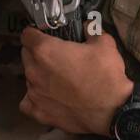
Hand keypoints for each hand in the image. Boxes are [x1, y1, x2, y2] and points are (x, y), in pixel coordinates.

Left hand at [19, 27, 133, 135]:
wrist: (113, 110)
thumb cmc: (106, 75)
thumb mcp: (105, 44)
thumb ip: (91, 31)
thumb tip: (87, 28)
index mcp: (45, 50)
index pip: (27, 35)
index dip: (36, 33)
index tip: (45, 36)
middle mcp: (34, 70)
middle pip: (26, 55)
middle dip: (37, 53)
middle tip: (56, 56)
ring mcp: (34, 93)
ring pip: (28, 78)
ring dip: (38, 75)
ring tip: (57, 80)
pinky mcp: (39, 112)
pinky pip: (27, 102)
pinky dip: (35, 99)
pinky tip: (47, 97)